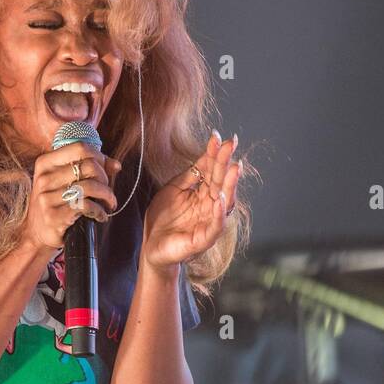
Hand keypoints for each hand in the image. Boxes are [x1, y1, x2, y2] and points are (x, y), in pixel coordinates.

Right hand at [22, 141, 121, 258]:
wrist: (37, 234)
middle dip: (105, 179)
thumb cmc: (56, 204)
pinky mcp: (54, 216)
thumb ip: (89, 169)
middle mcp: (44, 178)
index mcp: (45, 163)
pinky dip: (99, 211)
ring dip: (106, 196)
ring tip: (108, 204)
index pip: (80, 147)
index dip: (99, 157)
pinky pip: (86, 206)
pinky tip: (100, 216)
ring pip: (90, 186)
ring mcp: (47, 198)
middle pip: (88, 166)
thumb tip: (116, 165)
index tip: (104, 170)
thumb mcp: (65, 182)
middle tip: (107, 192)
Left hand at [142, 132, 239, 273]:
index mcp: (202, 195)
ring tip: (233, 168)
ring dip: (228, 185)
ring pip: (224, 202)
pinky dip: (219, 214)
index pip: (211, 171)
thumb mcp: (173, 190)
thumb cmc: (162, 220)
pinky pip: (215, 226)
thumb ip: (189, 176)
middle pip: (220, 183)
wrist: (150, 247)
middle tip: (229, 144)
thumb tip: (205, 155)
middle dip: (225, 163)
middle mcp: (209, 207)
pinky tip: (220, 200)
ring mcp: (208, 223)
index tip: (216, 137)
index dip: (214, 154)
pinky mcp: (203, 239)